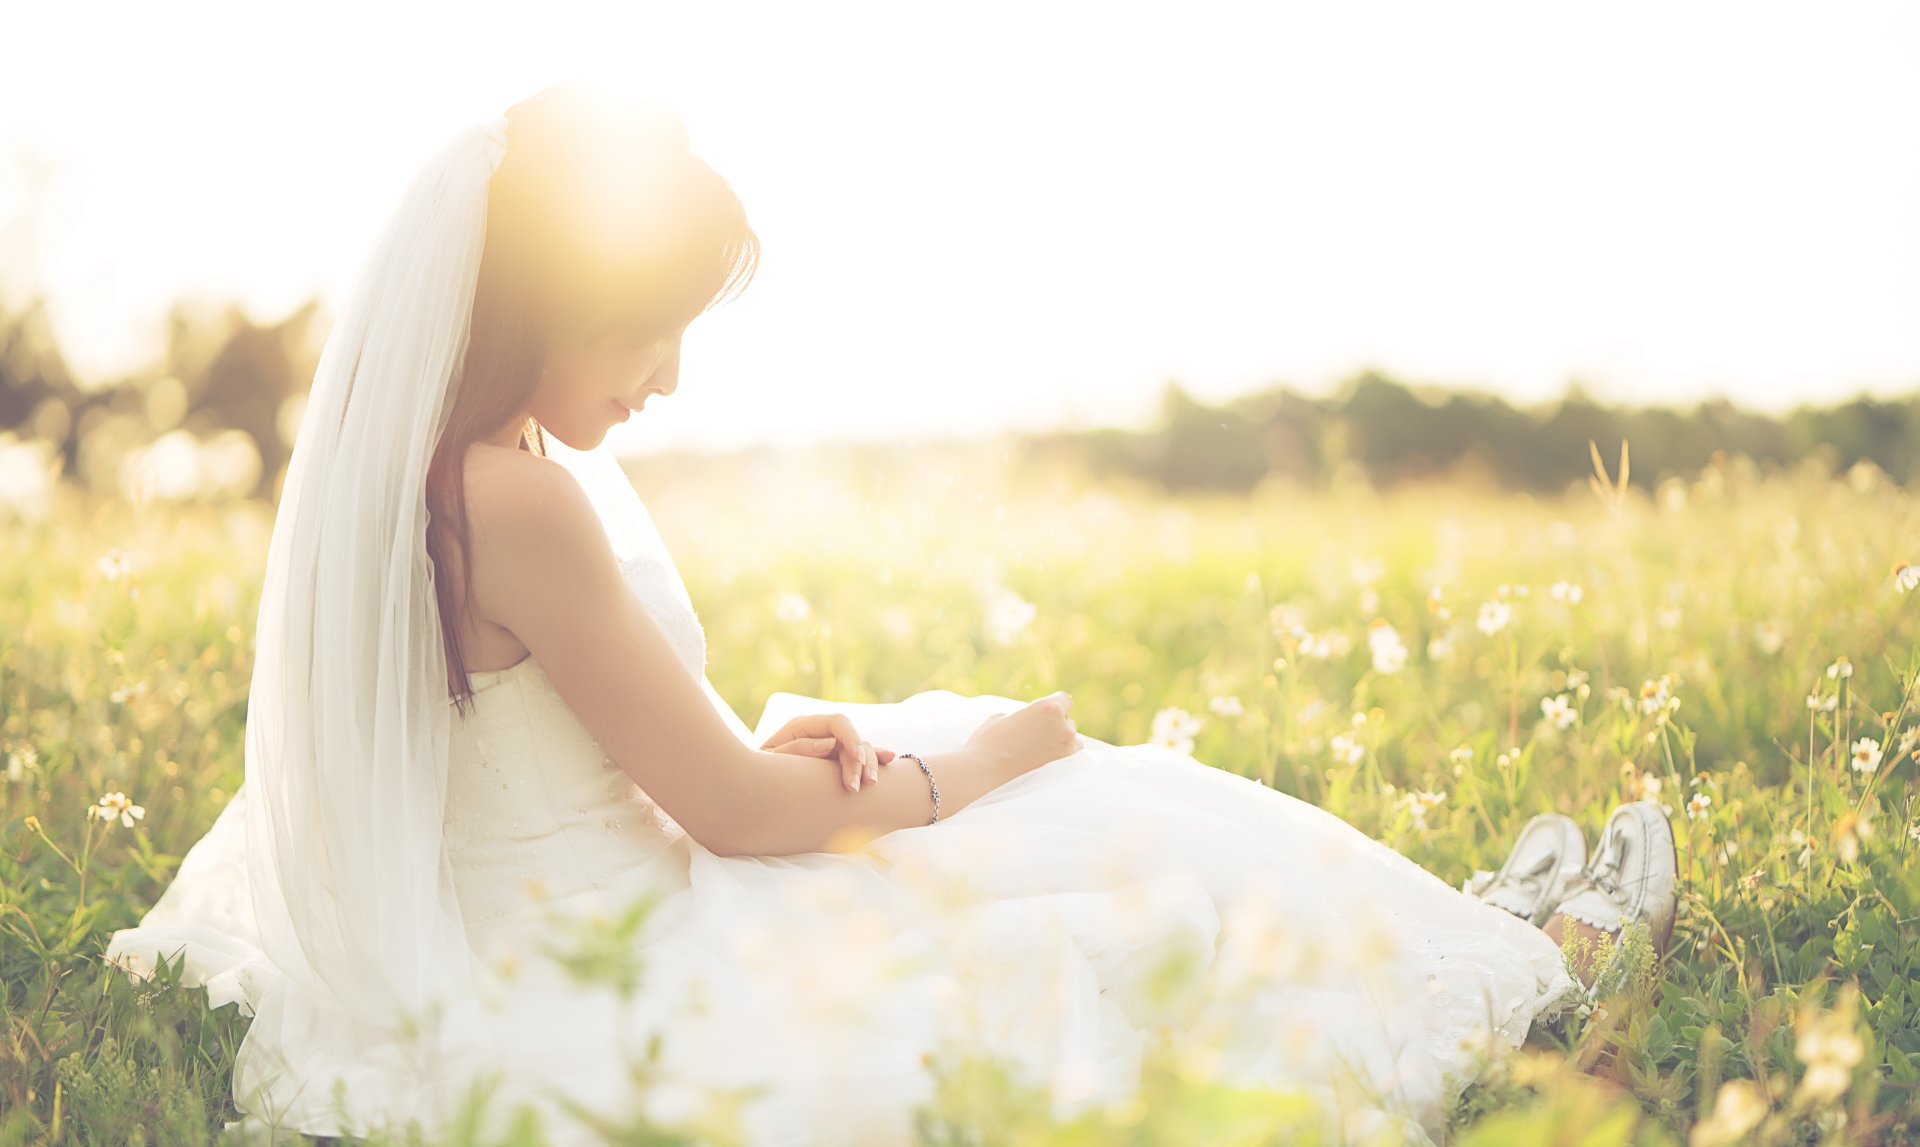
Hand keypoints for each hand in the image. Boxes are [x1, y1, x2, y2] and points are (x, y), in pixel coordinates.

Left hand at [759, 713, 895, 792]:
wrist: (751, 790)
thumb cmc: (757, 773)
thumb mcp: (770, 761)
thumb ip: (796, 750)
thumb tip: (829, 744)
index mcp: (803, 726)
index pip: (837, 722)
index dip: (851, 737)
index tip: (856, 757)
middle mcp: (820, 735)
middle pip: (851, 739)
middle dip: (858, 761)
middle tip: (855, 788)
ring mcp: (830, 749)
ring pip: (860, 749)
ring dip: (869, 765)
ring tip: (870, 785)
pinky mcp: (835, 763)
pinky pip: (860, 758)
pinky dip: (874, 759)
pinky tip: (889, 759)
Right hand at [965, 691, 1081, 779]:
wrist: (983, 774)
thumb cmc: (988, 742)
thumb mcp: (1002, 717)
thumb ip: (1023, 715)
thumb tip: (1029, 721)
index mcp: (1050, 708)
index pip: (1065, 700)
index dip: (1054, 704)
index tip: (1043, 713)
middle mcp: (1064, 727)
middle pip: (1067, 720)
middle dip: (1055, 724)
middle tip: (1035, 734)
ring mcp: (1066, 750)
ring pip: (1072, 741)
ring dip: (1060, 742)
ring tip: (1039, 749)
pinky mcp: (1063, 770)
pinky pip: (1069, 759)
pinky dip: (1060, 758)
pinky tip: (1042, 762)